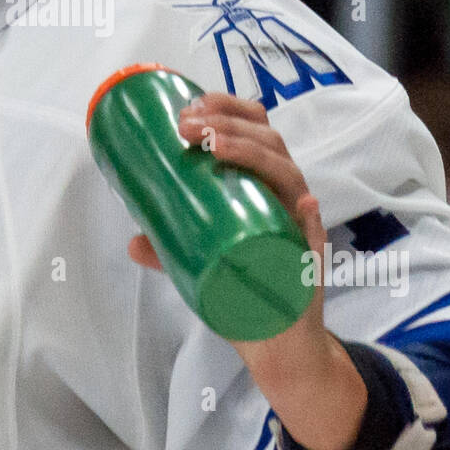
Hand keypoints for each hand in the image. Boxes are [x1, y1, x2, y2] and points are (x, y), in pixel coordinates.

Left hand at [127, 92, 367, 449]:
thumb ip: (171, 250)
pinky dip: (309, 220)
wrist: (277, 345)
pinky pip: (316, 239)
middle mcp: (287, 199)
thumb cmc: (244, 292)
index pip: (256, 131)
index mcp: (265, 186)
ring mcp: (300, 229)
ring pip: (290, 178)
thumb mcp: (202, 263)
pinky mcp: (310, 266)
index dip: (227, 109)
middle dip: (229, 125)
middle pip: (270, 144)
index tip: (189, 105)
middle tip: (188, 126)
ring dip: (255, 155)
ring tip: (217, 146)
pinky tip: (301, 205)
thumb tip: (132, 241)